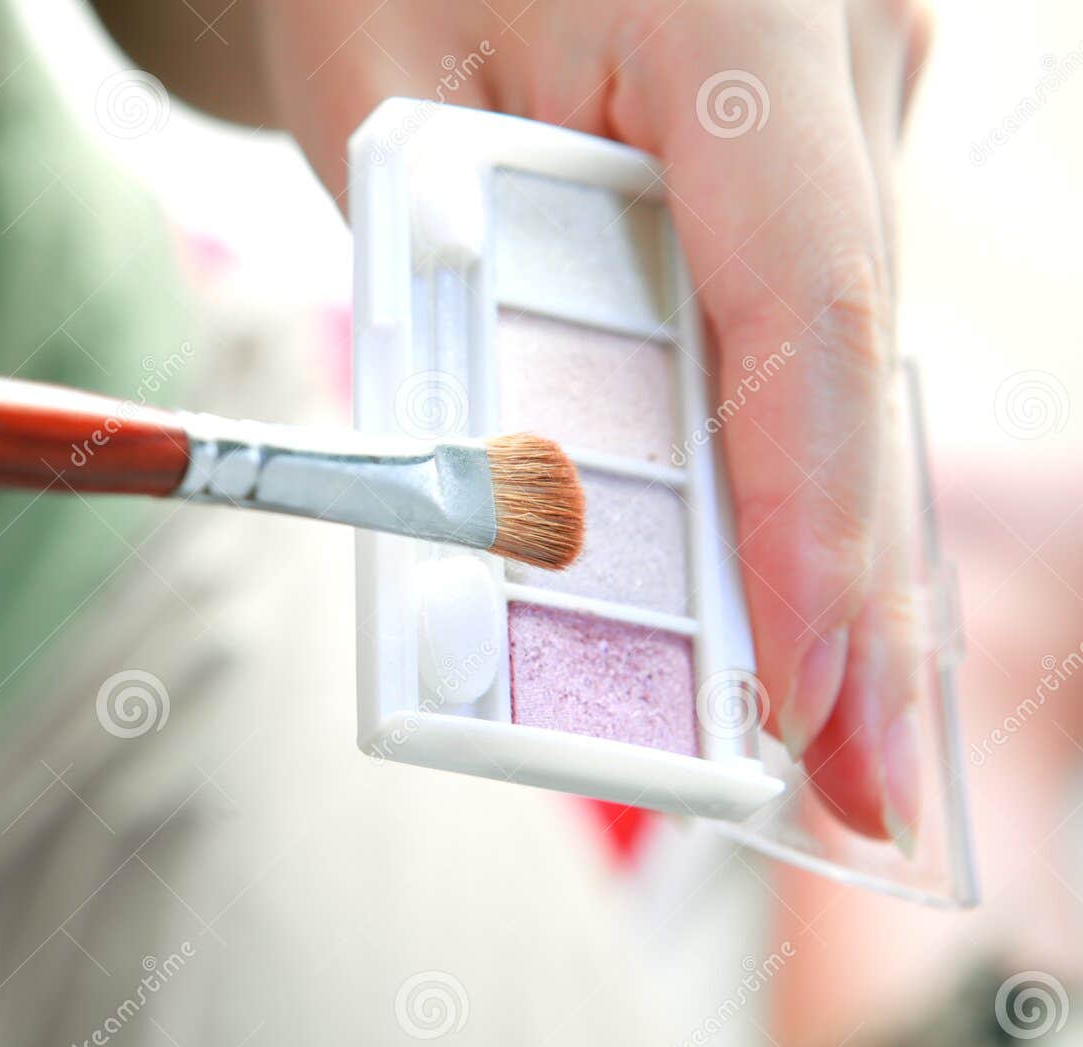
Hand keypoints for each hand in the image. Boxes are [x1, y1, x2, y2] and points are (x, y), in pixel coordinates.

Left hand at [258, 0, 933, 842]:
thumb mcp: (376, 98)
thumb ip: (445, 278)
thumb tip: (517, 491)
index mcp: (740, 26)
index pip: (803, 318)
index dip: (813, 531)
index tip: (815, 703)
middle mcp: (841, 54)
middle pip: (846, 369)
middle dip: (850, 593)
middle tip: (857, 783)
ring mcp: (849, 85)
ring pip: (835, 353)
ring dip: (819, 533)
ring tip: (820, 714)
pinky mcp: (817, 124)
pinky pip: (801, 310)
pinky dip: (783, 444)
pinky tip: (782, 564)